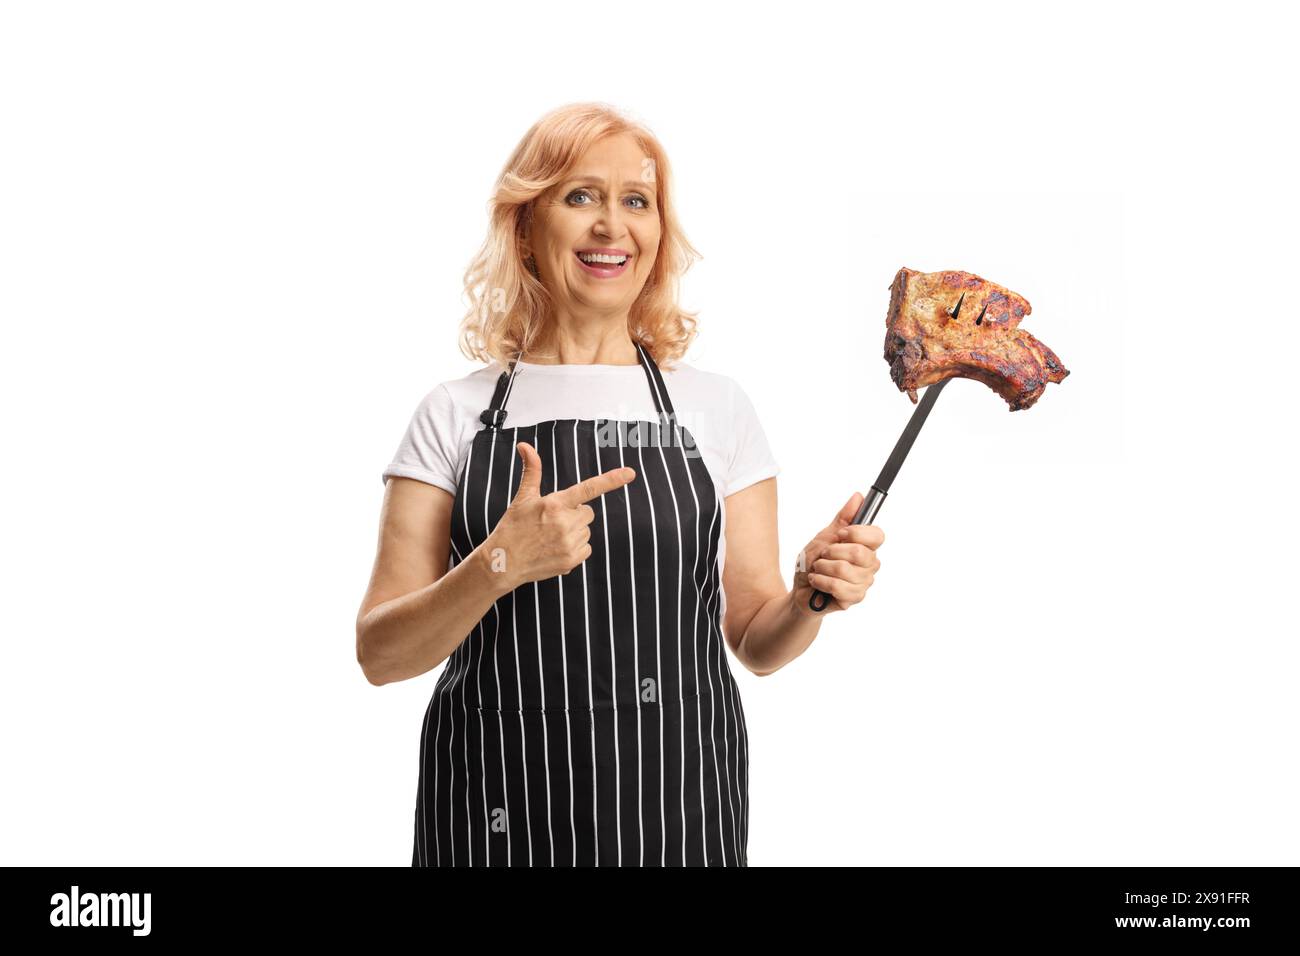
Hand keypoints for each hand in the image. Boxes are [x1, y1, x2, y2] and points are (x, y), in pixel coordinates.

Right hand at [480, 441, 636, 590]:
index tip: (630, 473)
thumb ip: (532, 470)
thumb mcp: (522, 497)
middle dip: (575, 514)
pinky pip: (586, 548)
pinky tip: (555, 549)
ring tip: (551, 536)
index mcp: (555, 504)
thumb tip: (525, 445)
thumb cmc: (513, 527)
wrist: (503, 562)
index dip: (611, 480)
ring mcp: (569, 543)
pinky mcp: (572, 560)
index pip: (588, 489)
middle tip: (553, 521)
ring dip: (575, 532)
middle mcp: (565, 523)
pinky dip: (575, 548)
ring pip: (587, 531)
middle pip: (588, 513)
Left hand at [791, 492, 883, 613]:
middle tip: (823, 555)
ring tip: (818, 570)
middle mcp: (869, 564)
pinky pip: (838, 586)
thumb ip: (843, 518)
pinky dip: (821, 581)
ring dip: (822, 567)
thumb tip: (858, 497)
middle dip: (832, 552)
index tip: (841, 534)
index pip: (877, 535)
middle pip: (859, 552)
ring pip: (845, 569)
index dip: (858, 533)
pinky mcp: (854, 598)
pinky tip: (817, 582)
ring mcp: (863, 582)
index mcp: (866, 547)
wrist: (800, 588)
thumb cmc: (814, 562)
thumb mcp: (825, 536)